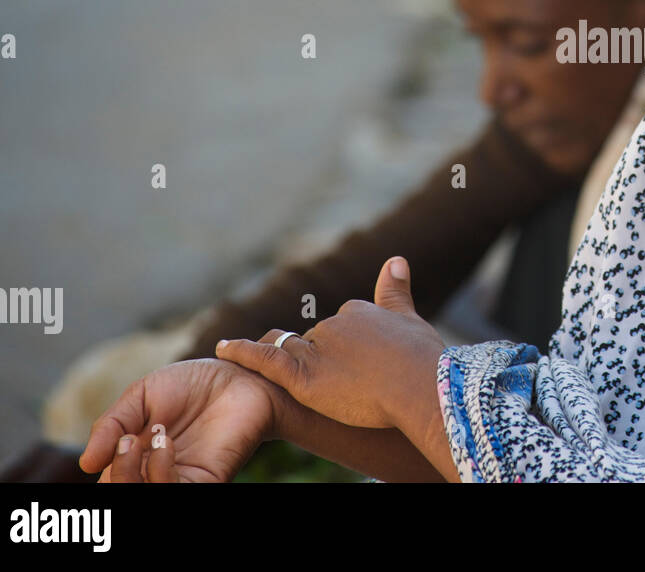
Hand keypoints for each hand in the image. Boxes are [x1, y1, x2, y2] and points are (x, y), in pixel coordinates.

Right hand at [81, 359, 284, 481]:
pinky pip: (177, 494)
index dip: (105, 469)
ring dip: (134, 475)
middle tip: (126, 442)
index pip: (110, 483)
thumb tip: (86, 463)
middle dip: (117, 475)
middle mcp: (156, 474)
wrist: (239, 375)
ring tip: (149, 438)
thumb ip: (110, 425)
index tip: (117, 438)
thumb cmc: (192, 384)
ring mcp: (181, 479)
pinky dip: (161, 474)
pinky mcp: (206, 481)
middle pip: (123, 495)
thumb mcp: (140, 396)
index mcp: (136, 458)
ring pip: (147, 499)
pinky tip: (165, 445)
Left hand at [216, 257, 445, 436]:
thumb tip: (395, 258)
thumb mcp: (411, 320)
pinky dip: (241, 352)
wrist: (422, 385)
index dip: (343, 351)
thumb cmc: (423, 360)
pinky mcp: (303, 377)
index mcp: (358, 312)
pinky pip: (265, 360)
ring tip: (300, 382)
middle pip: (314, 343)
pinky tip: (221, 349)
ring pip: (293, 353)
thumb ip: (396, 292)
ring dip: (290, 362)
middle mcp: (334, 325)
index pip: (339, 329)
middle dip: (321, 362)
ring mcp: (317, 350)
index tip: (353, 367)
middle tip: (340, 386)